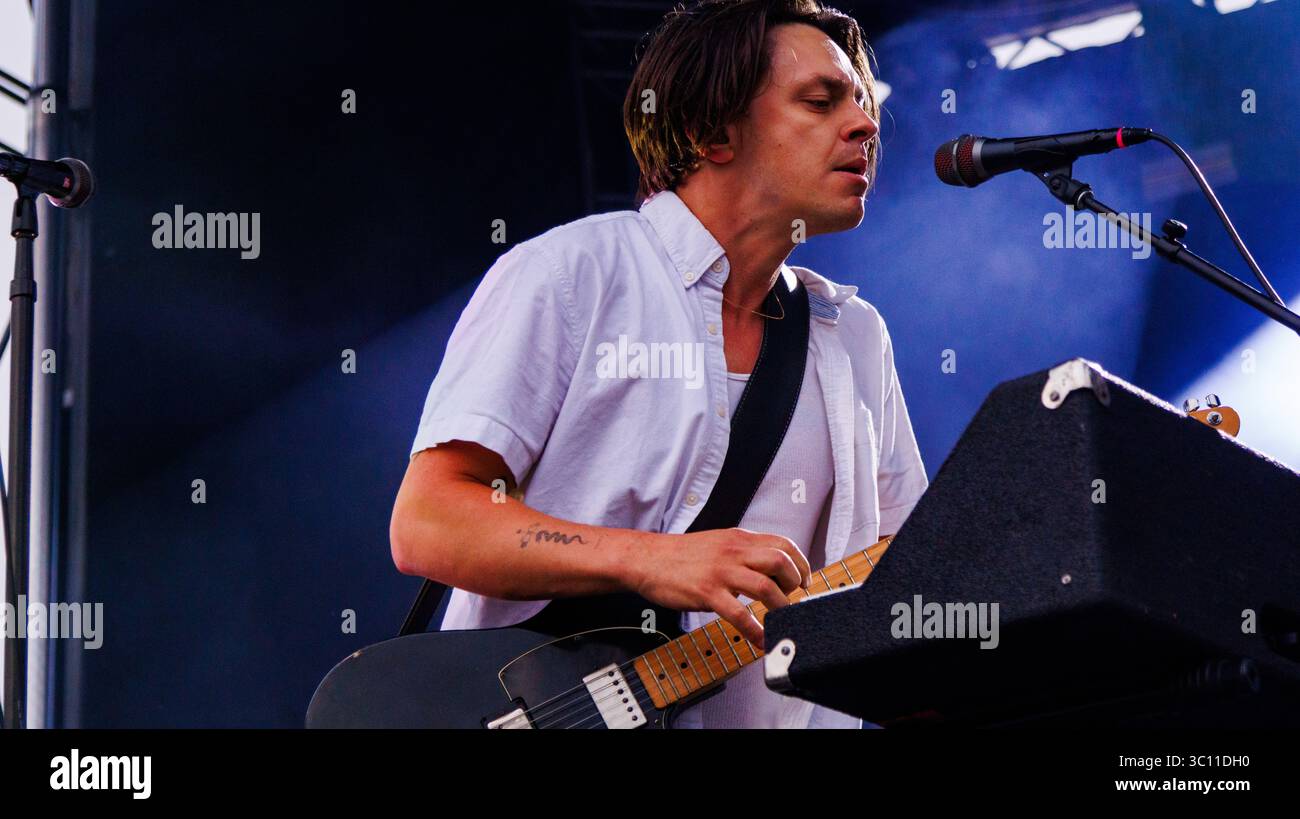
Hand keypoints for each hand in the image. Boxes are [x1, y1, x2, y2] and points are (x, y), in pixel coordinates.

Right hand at [627, 528, 811, 646]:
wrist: (647, 558)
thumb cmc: (681, 555)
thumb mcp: (718, 542)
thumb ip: (743, 552)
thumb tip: (769, 567)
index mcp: (739, 538)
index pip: (784, 544)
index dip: (801, 564)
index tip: (805, 580)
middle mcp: (734, 551)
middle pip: (781, 562)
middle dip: (795, 583)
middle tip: (792, 599)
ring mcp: (721, 571)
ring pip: (766, 586)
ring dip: (780, 607)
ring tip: (780, 620)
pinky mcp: (707, 592)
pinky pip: (739, 614)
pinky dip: (755, 631)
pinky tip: (760, 640)